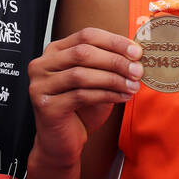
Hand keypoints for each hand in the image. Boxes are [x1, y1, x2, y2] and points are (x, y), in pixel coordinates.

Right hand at [28, 28, 142, 168]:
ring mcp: (40, 85)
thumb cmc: (81, 109)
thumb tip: (136, 54)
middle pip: (83, 53)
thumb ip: (109, 64)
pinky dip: (106, 95)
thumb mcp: (96, 80)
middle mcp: (42, 65)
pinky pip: (81, 95)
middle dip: (115, 61)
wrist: (62, 142)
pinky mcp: (45, 106)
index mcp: (55, 51)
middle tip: (138, 70)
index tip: (137, 52)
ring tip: (133, 86)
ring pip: (82, 75)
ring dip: (113, 79)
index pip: (86, 35)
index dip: (114, 42)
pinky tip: (122, 97)